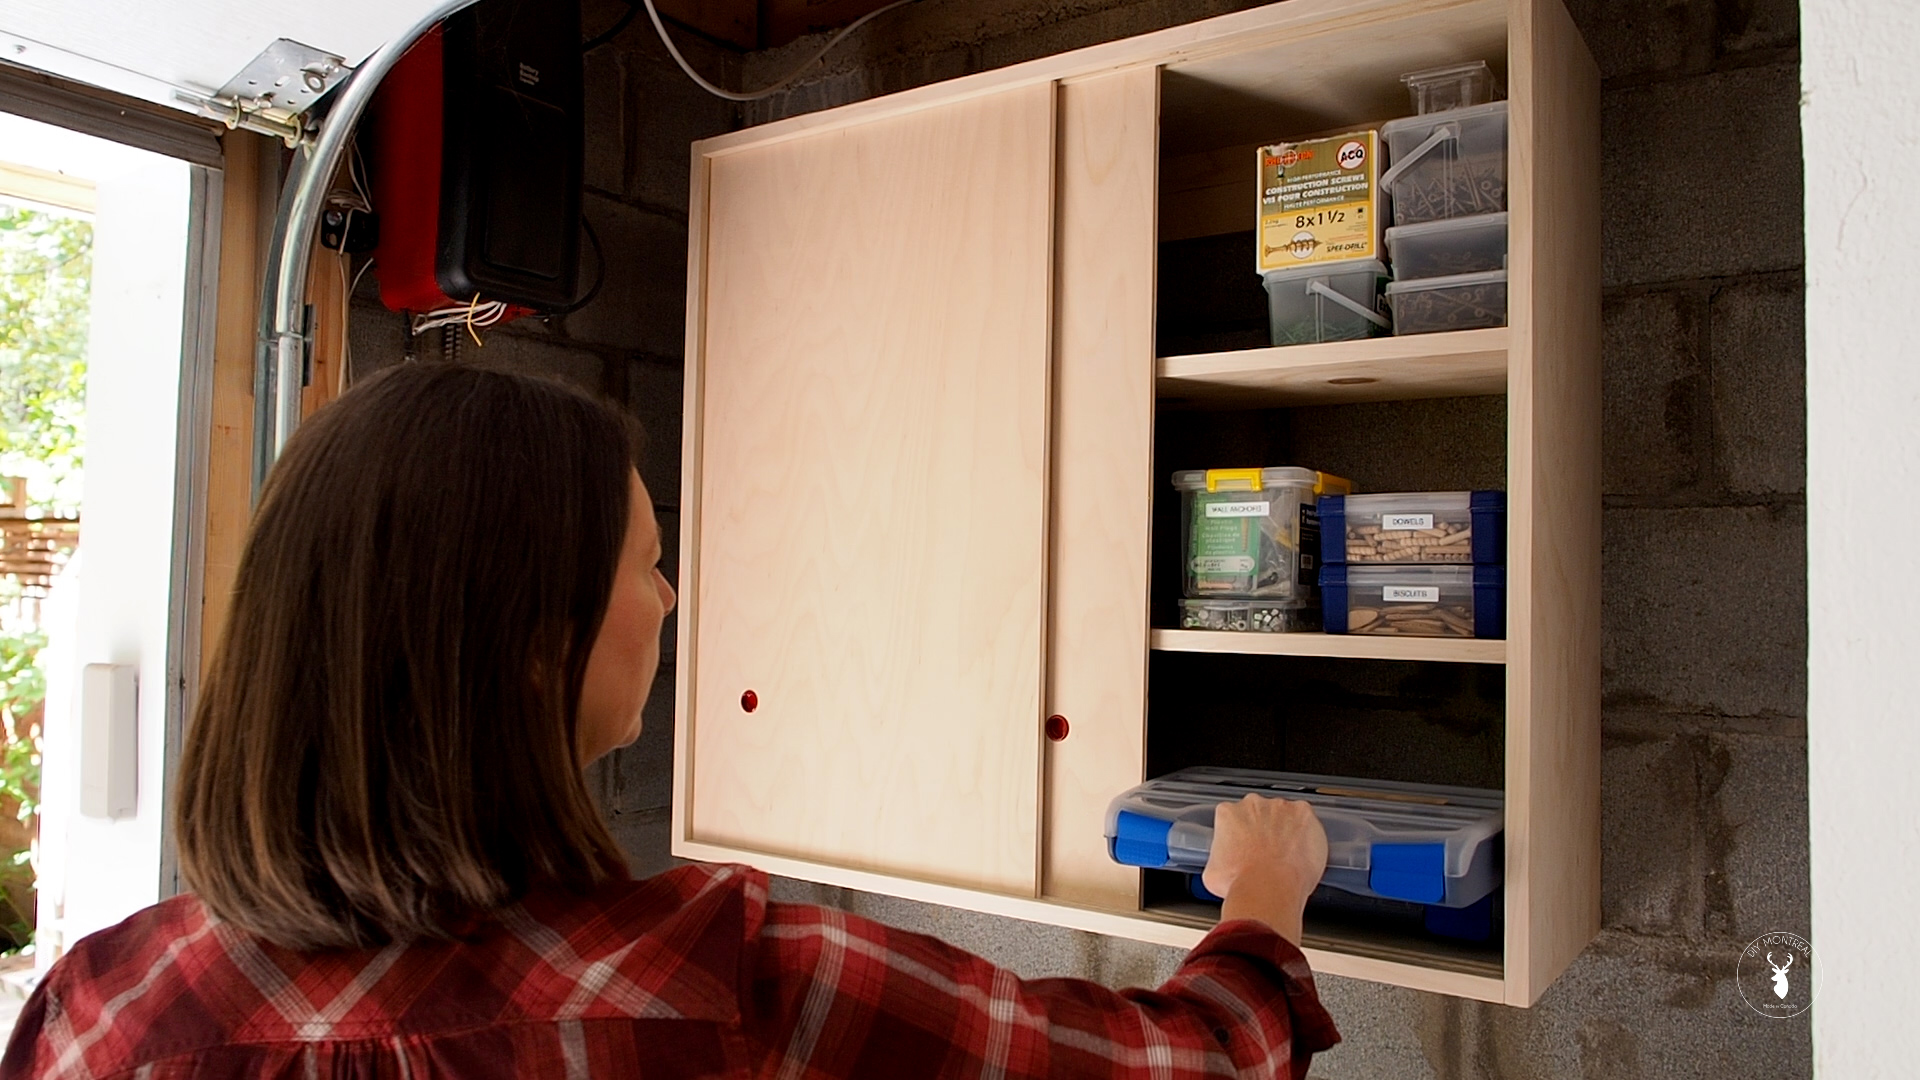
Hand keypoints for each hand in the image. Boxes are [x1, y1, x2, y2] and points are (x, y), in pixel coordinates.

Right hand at [1201, 794, 1327, 944]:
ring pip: (1284, 814)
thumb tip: (1223, 866)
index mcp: (1227, 813)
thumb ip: (1218, 858)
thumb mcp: (1212, 873)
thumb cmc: (1241, 882)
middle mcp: (1252, 804)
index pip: (1233, 816)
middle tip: (1267, 852)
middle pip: (1259, 811)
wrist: (1268, 889)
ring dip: (1286, 829)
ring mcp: (1280, 807)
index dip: (1240, 833)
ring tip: (1287, 855)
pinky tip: (1304, 851)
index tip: (1245, 846)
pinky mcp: (1304, 813)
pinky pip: (1307, 819)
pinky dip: (1307, 832)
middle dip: (1263, 828)